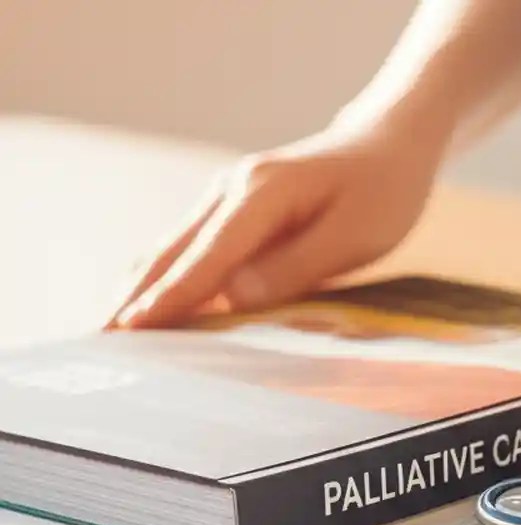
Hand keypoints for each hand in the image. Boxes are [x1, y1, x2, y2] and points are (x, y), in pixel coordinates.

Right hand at [106, 122, 441, 328]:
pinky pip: (186, 247)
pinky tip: (141, 306)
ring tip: (107, 333)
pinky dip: (160, 276)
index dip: (172, 295)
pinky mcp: (229, 210)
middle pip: (173, 251)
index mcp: (263, 193)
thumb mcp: (356, 235)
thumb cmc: (382, 193)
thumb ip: (297, 265)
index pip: (209, 254)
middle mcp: (231, 189)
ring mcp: (224, 196)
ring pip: (170, 248)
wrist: (385, 146)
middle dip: (134, 297)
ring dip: (138, 288)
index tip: (134, 326)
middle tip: (96, 343)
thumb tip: (235, 296)